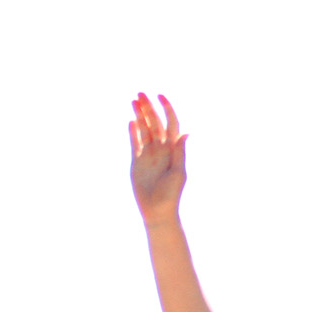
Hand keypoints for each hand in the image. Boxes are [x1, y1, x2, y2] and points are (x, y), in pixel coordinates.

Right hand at [130, 93, 186, 225]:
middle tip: (140, 94)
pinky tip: (131, 121)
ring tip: (133, 101)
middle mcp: (161, 149)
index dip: (167, 109)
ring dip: (139, 115)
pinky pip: (134, 143)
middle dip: (148, 108)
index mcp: (172, 150)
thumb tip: (186, 133)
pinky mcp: (137, 162)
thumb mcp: (178, 173)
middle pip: (155, 123)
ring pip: (144, 130)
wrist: (157, 211)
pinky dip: (133, 132)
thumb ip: (180, 153)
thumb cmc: (171, 195)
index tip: (160, 96)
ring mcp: (148, 154)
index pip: (171, 124)